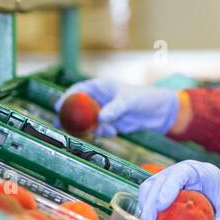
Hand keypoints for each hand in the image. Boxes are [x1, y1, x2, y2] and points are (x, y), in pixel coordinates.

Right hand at [56, 78, 178, 135]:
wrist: (160, 112)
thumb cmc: (145, 99)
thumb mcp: (129, 101)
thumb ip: (115, 109)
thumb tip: (101, 118)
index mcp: (101, 87)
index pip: (78, 90)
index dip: (67, 98)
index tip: (59, 106)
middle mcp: (99, 99)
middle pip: (78, 108)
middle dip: (71, 117)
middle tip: (63, 125)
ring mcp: (104, 112)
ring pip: (88, 121)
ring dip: (89, 128)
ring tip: (99, 131)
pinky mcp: (110, 124)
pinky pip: (99, 130)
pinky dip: (102, 132)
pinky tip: (113, 132)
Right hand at [136, 160, 219, 219]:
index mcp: (200, 171)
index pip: (180, 173)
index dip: (168, 187)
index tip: (162, 205)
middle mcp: (183, 172)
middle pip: (160, 180)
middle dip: (151, 201)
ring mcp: (172, 179)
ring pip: (151, 186)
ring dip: (146, 205)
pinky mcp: (166, 189)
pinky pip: (151, 195)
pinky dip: (148, 208)